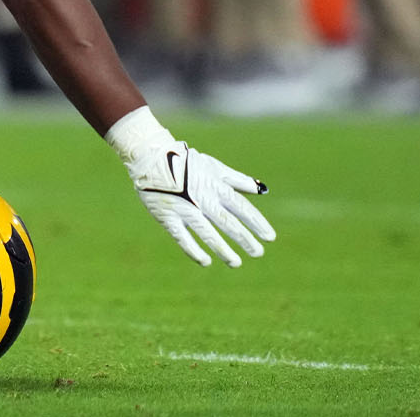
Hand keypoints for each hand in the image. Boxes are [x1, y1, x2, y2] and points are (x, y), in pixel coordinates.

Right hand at [106, 107, 273, 267]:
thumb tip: (262, 191)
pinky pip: (182, 236)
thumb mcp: (214, 167)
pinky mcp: (167, 215)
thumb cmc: (186, 162)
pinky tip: (206, 261)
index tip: (270, 237)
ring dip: (223, 249)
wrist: (150, 156)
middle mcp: (202, 198)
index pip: (241, 208)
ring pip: (207, 232)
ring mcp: (184, 208)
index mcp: (215, 186)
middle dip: (244, 239)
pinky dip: (193, 250)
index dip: (256, 223)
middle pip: (228, 222)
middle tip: (258, 253)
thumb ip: (238, 181)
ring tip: (236, 263)